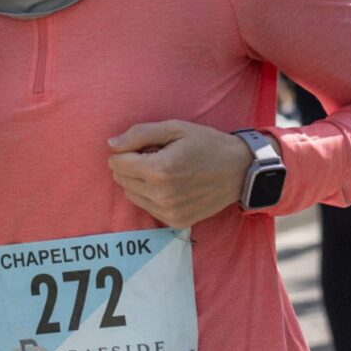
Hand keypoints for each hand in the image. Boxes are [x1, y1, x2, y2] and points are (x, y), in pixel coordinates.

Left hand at [107, 120, 250, 227]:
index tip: (145, 145)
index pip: (117, 163)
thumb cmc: (208, 144)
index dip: (125, 150)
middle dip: (131, 165)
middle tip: (156, 155)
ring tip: (164, 170)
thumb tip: (111, 144)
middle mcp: (161, 195)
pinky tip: (170, 184)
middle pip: (121, 179)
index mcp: (159, 169)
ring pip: (130, 194)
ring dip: (138, 181)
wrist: (239, 171)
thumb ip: (139, 134)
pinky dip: (151, 194)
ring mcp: (168, 211)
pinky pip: (146, 207)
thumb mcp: (175, 128)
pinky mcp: (174, 221)